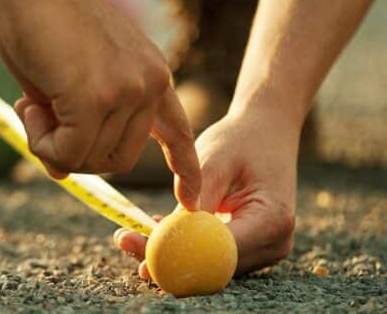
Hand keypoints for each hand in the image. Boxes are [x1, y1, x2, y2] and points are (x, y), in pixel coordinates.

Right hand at [0, 0, 200, 208]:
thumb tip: (61, 172)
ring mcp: (126, 91)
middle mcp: (150, 84)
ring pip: (90, 160)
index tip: (190, 197)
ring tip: (31, 102)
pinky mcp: (96, 97)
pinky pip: (68, 154)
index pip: (178, 131)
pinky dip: (42, 143)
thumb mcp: (70, 80)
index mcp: (152, 75)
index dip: (183, 167)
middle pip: (118, 160)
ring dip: (50, 144)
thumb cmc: (45, 20)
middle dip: (74, 152)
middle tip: (39, 118)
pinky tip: (28, 105)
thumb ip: (76, 124)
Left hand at [115, 106, 298, 276]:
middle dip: (167, 258)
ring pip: (209, 266)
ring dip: (171, 253)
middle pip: (213, 267)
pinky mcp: (251, 248)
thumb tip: (166, 237)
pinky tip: (153, 228)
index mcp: (271, 220)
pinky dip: (183, 245)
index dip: (178, 257)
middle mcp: (274, 243)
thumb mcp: (213, 163)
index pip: (219, 253)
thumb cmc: (240, 140)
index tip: (142, 252)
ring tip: (130, 234)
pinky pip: (212, 255)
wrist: (266, 131)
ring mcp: (264, 250)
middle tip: (125, 242)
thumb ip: (194, 202)